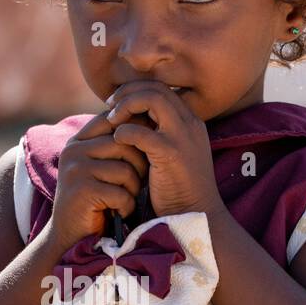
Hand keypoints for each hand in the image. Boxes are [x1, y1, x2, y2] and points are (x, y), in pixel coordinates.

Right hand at [48, 107, 149, 251]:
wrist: (71, 237)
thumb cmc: (97, 200)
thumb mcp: (102, 167)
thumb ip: (115, 145)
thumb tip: (148, 119)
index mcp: (78, 140)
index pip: (113, 121)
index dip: (134, 137)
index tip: (141, 157)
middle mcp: (73, 150)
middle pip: (125, 144)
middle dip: (138, 167)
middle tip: (133, 186)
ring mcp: (75, 169)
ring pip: (126, 169)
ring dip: (133, 190)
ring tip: (123, 200)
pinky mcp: (81, 190)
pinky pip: (121, 193)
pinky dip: (126, 206)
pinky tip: (117, 212)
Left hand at [104, 80, 223, 217]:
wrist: (196, 216)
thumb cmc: (176, 188)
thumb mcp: (169, 153)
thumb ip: (155, 134)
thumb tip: (127, 120)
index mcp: (190, 122)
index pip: (162, 89)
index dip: (136, 90)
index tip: (116, 103)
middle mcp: (190, 124)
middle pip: (157, 88)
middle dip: (128, 93)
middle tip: (109, 107)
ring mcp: (183, 137)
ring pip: (153, 99)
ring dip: (126, 105)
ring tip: (112, 120)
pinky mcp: (171, 154)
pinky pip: (141, 132)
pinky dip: (124, 132)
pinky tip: (117, 141)